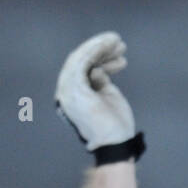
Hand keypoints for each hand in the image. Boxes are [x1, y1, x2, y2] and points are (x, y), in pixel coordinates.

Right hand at [55, 32, 135, 151]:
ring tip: (119, 42)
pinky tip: (109, 43)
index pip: (84, 71)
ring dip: (100, 46)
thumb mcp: (108, 97)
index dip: (102, 60)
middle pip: (81, 62)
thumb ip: (101, 82)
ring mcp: (67, 90)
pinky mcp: (73, 87)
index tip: (121, 57)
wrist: (116, 144)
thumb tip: (98, 69)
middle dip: (102, 50)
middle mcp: (66, 93)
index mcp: (73, 97)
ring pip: (81, 58)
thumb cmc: (115, 127)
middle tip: (121, 44)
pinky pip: (82, 60)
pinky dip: (95, 49)